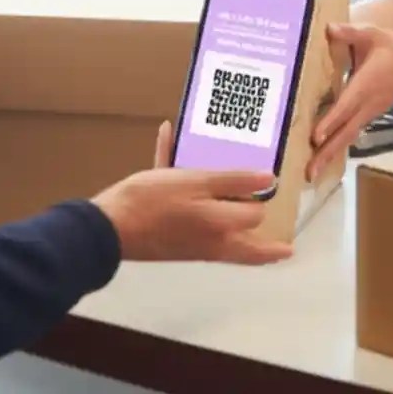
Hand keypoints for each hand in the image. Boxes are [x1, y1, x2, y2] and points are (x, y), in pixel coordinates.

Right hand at [93, 122, 293, 264]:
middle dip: (266, 248)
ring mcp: (193, 246)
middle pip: (249, 252)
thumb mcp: (196, 182)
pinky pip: (190, 218)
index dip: (261, 197)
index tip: (269, 185)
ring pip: (224, 241)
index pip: (256, 215)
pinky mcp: (173, 242)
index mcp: (222, 229)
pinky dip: (186, 191)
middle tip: (283, 248)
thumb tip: (268, 181)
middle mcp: (213, 244)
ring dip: (239, 232)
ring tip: (254, 228)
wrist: (108, 228)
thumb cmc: (152, 203)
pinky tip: (168, 141)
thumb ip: (234, 182)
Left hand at [306, 23, 392, 181]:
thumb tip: (329, 27)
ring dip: (329, 155)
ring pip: (348, 137)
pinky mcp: (370, 115)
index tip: (316, 137)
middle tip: (308, 172)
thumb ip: (350, 33)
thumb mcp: (372, 34)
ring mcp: (369, 112)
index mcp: (365, 86)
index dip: (330, 122)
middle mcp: (366, 104)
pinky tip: (324, 157)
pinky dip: (338, 146)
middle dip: (325, 153)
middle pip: (344, 133)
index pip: (345, 107)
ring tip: (311, 173)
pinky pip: (352, 133)